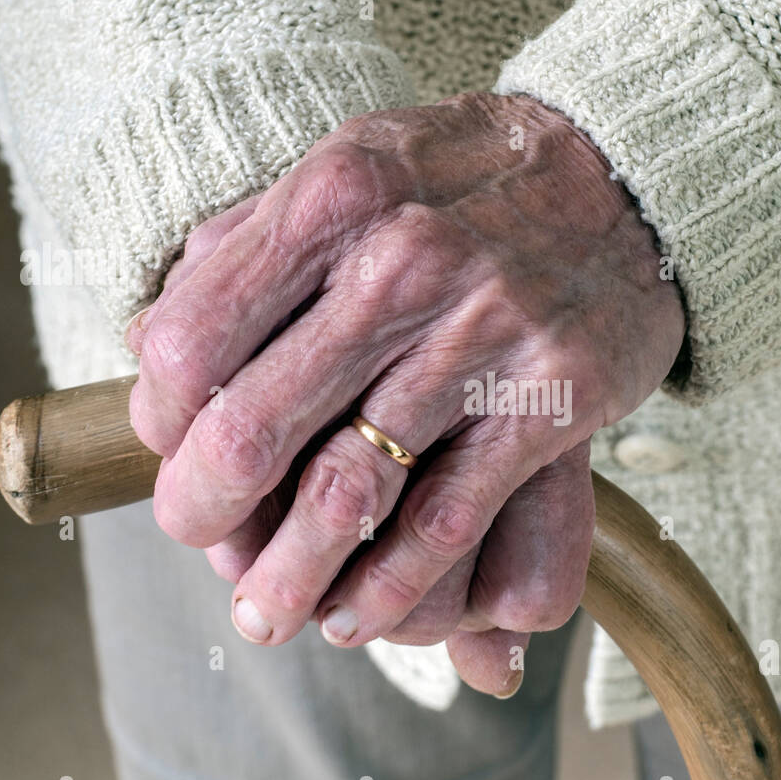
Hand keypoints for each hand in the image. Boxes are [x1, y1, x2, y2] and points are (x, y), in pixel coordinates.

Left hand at [125, 91, 684, 693]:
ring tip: (264, 614)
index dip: (160, 424)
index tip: (173, 454)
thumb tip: (152, 343)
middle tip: (204, 546)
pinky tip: (358, 614)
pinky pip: (446, 521)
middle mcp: (398, 266)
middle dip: (204, 515)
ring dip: (289, 577)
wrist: (628, 176)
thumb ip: (252, 244)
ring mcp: (479, 337)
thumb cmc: (468, 181)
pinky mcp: (546, 402)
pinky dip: (390, 586)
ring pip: (346, 494)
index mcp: (332, 202)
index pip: (190, 346)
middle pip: (252, 431)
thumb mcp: (354, 165)